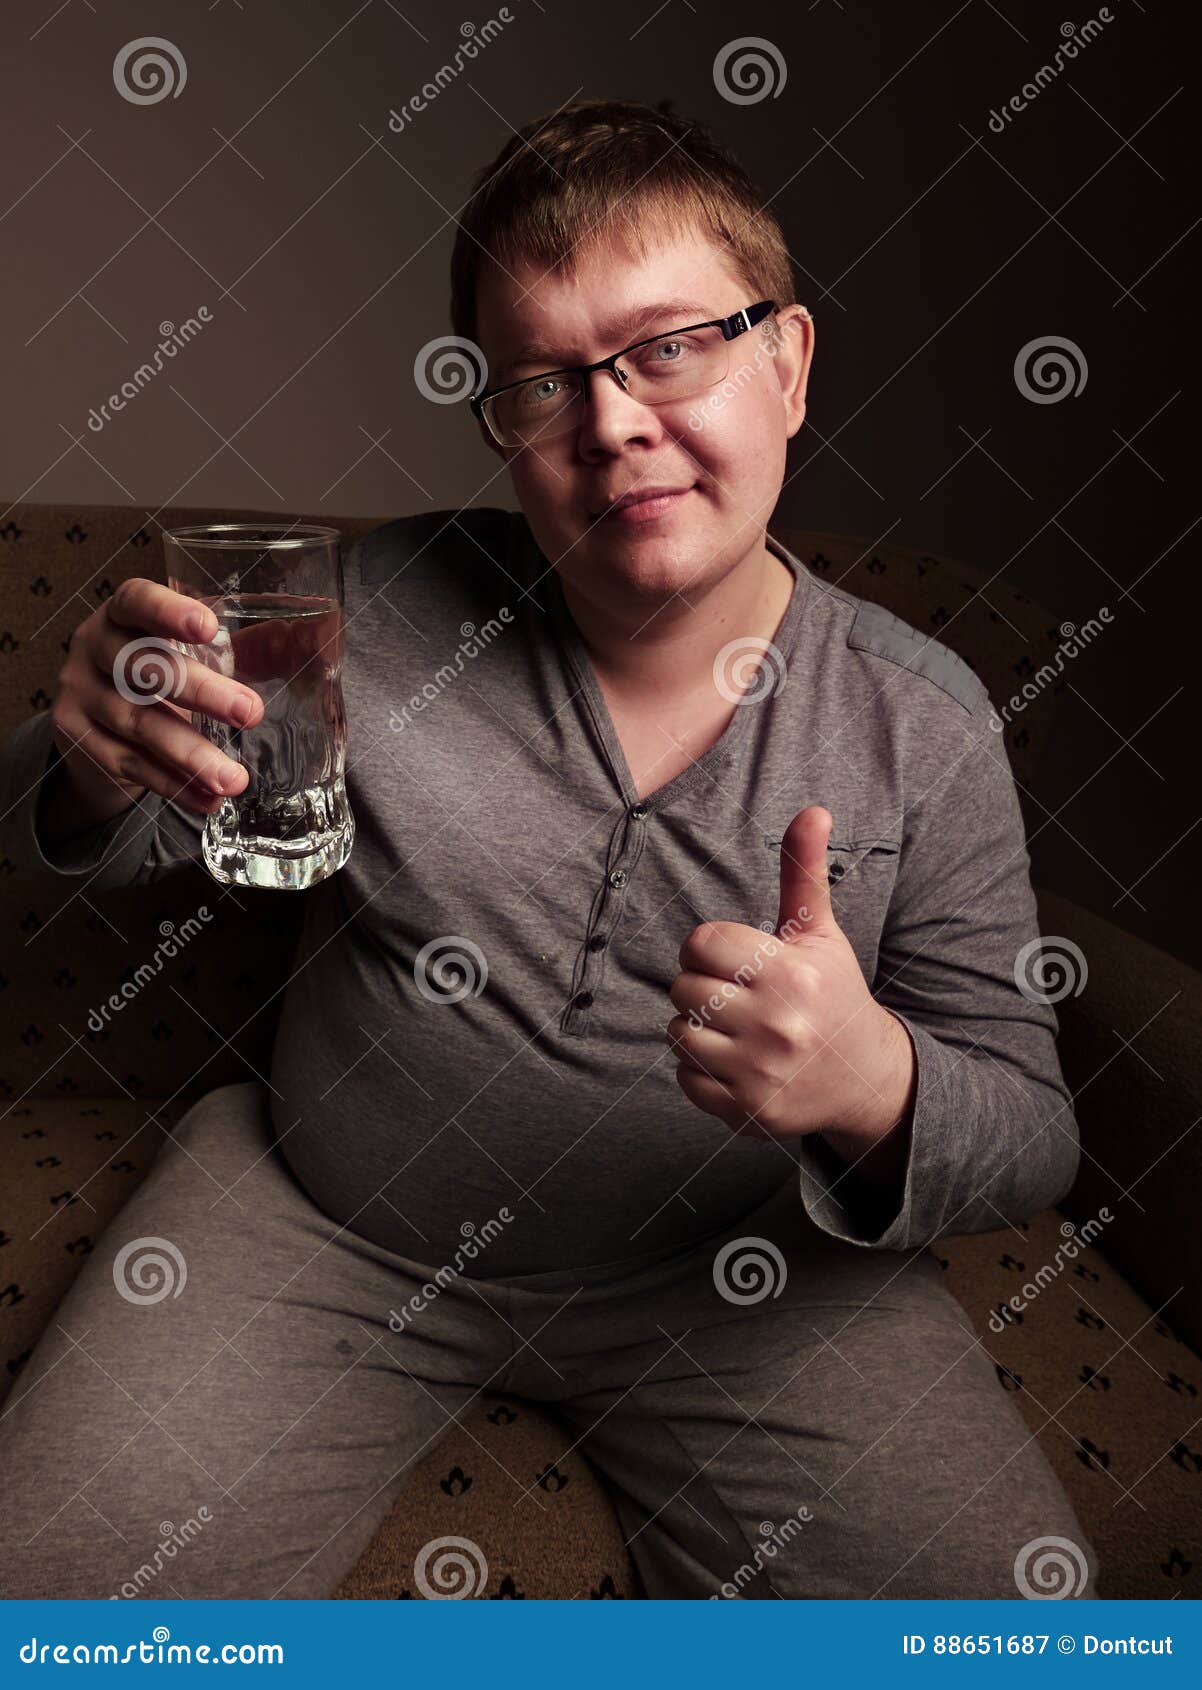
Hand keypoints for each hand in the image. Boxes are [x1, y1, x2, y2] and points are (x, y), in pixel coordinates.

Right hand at [49, 577, 263, 818]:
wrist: (94, 725)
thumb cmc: (156, 677)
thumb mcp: (188, 654)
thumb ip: (239, 647)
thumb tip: (309, 639)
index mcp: (121, 614)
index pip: (135, 600)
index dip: (168, 611)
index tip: (210, 627)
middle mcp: (91, 647)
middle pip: (142, 666)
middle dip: (201, 692)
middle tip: (251, 714)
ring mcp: (78, 693)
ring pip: (137, 723)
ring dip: (191, 755)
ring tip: (235, 778)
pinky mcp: (76, 737)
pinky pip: (128, 764)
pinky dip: (172, 785)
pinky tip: (208, 798)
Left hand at [667, 806, 915, 1143]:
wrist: (864, 1076)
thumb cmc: (831, 992)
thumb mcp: (820, 933)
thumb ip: (805, 872)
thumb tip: (814, 810)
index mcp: (791, 973)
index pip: (700, 943)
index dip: (708, 948)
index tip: (735, 960)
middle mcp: (777, 1024)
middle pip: (682, 989)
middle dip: (700, 987)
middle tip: (735, 996)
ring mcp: (761, 1072)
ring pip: (678, 1035)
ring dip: (696, 1029)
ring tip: (734, 1028)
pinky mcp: (749, 1111)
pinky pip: (685, 1079)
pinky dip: (700, 1071)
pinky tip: (736, 1062)